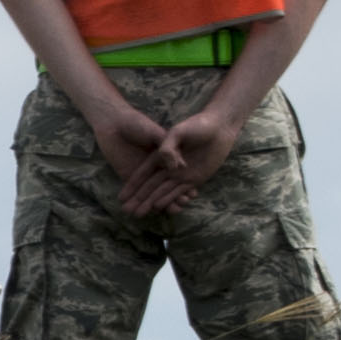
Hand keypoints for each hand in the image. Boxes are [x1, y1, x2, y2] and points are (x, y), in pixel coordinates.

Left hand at [86, 101, 176, 205]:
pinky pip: (137, 192)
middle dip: (175, 197)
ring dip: (163, 202)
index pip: (176, 173)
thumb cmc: (137, 124)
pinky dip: (144, 200)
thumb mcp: (155, 133)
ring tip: (173, 210)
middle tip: (182, 205)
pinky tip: (154, 209)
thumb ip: (167, 148)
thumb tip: (179, 165)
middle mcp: (155, 166)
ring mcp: (141, 173)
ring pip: (154, 191)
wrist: (114, 123)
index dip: (184, 183)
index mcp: (163, 155)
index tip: (192, 194)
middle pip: (166, 185)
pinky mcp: (128, 176)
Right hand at [116, 106, 243, 214]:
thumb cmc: (197, 125)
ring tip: (139, 214)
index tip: (121, 197)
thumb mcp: (178, 132)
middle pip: (150, 186)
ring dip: (151, 203)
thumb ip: (169, 146)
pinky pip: (179, 191)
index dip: (132, 186)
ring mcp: (180, 174)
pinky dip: (169, 200)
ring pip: (162, 192)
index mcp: (160, 155)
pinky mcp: (194, 179)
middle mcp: (168, 167)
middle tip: (127, 212)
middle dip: (139, 199)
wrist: (219, 127)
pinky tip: (159, 208)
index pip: (143, 174)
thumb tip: (169, 166)